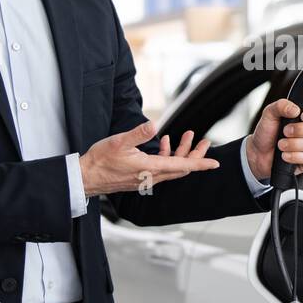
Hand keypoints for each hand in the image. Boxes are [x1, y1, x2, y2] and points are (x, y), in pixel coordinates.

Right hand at [80, 120, 218, 195]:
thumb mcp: (119, 142)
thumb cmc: (100, 161)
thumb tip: (154, 124)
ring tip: (186, 135)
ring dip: (181, 153)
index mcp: (150, 168)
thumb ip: (138, 134)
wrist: (86, 178)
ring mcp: (146, 179)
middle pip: (181, 167)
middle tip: (205, 141)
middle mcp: (151, 176)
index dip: (200, 163)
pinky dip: (167, 156)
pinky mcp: (141, 178)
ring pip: (172, 167)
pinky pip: (161, 168)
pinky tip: (164, 143)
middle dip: (196, 154)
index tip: (215, 163)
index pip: (181, 166)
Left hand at [245, 99, 302, 182]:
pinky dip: (294, 156)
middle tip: (284, 131)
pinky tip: (284, 155)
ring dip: (293, 144)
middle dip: (299, 130)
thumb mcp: (269, 114)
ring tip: (280, 144)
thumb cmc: (267, 132)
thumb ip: (281, 106)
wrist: (258, 153)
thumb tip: (296, 109)